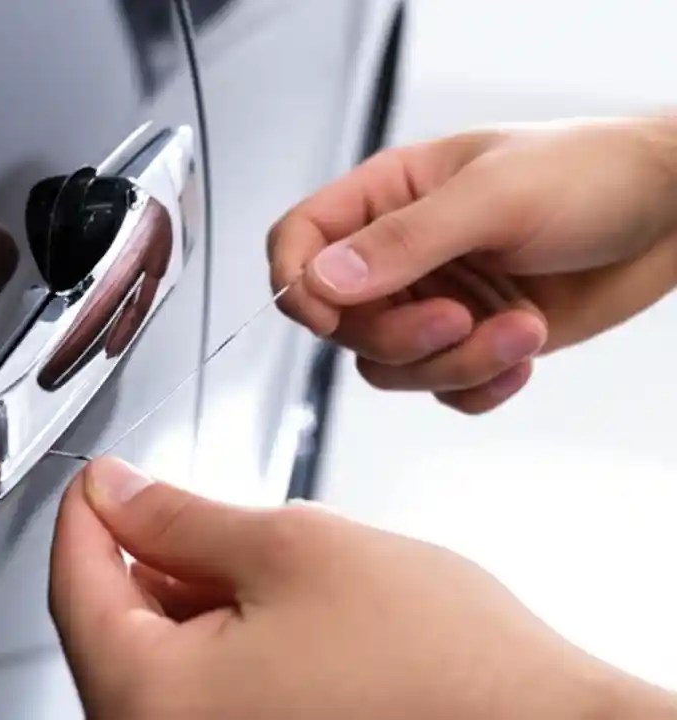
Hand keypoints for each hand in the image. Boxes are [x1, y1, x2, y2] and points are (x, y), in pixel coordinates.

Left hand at [49, 457, 676, 718]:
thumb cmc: (439, 666)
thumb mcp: (291, 549)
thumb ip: (180, 520)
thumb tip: (116, 495)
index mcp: (151, 705)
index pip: (76, 590)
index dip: (85, 515)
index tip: (99, 477)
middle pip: (112, 634)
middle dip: (142, 560)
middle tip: (181, 508)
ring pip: (159, 668)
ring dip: (184, 604)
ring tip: (246, 563)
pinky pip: (203, 702)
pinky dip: (217, 649)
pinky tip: (266, 614)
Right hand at [269, 116, 676, 412]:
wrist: (672, 216)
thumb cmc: (591, 175)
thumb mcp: (495, 197)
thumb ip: (405, 241)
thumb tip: (323, 280)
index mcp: (388, 196)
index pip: (299, 239)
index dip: (297, 282)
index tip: (328, 316)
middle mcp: (399, 253)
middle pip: (342, 320)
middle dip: (400, 335)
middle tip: (459, 320)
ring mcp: (434, 299)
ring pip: (390, 365)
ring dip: (454, 362)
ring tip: (523, 328)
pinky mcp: (473, 341)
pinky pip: (441, 389)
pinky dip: (477, 386)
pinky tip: (525, 354)